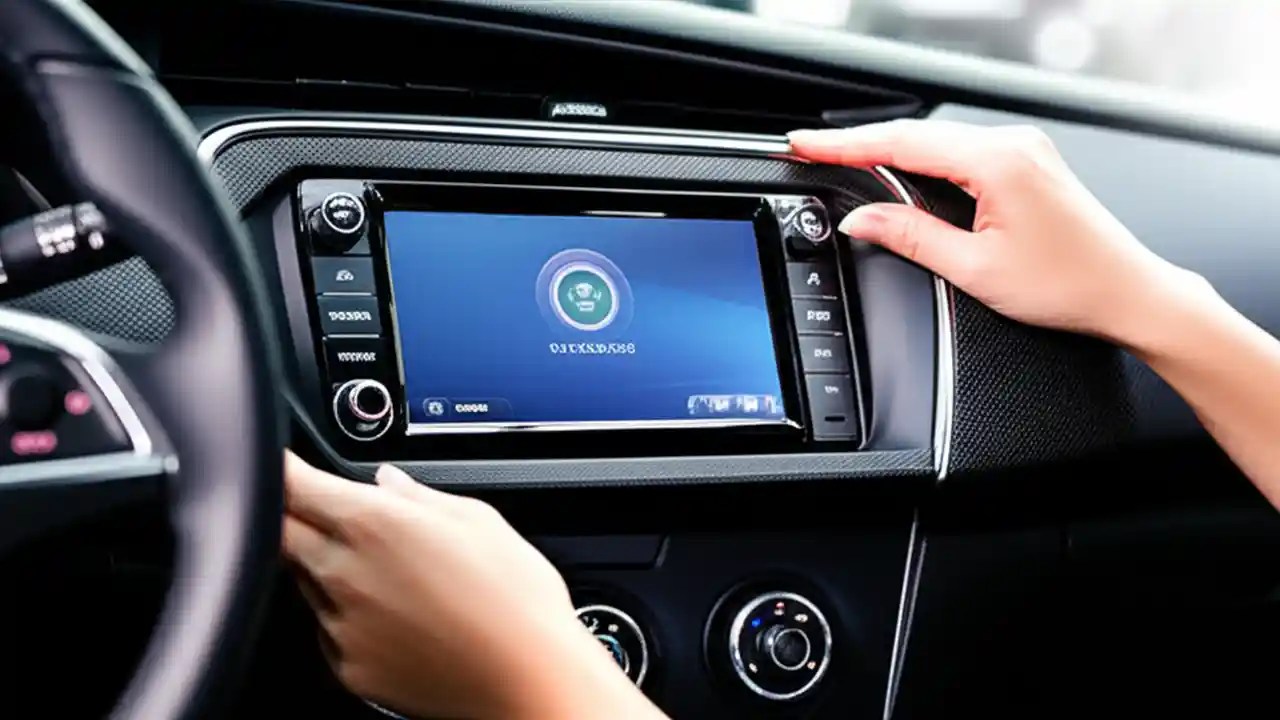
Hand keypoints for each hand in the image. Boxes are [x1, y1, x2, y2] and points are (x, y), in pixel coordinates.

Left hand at [281, 453, 662, 719]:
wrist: (529, 678)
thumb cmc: (516, 598)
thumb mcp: (480, 520)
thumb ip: (420, 495)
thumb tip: (388, 481)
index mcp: (373, 524)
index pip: (292, 484)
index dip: (281, 467)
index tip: (282, 460)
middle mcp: (344, 573)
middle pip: (277, 531)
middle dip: (290, 515)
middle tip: (321, 510)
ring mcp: (341, 625)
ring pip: (305, 580)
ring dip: (325, 565)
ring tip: (391, 572)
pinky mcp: (348, 666)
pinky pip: (329, 629)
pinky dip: (348, 615)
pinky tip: (398, 615)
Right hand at [788, 120, 1210, 348]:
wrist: (1127, 293)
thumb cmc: (1069, 284)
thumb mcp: (975, 268)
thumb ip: (910, 237)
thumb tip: (862, 219)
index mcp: (998, 161)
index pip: (900, 143)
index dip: (844, 145)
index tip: (803, 144)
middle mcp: (1012, 144)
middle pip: (915, 136)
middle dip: (859, 146)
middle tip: (810, 153)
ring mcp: (1022, 151)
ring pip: (937, 144)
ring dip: (890, 155)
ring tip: (844, 165)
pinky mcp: (1026, 165)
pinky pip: (960, 154)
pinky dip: (922, 164)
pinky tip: (900, 176)